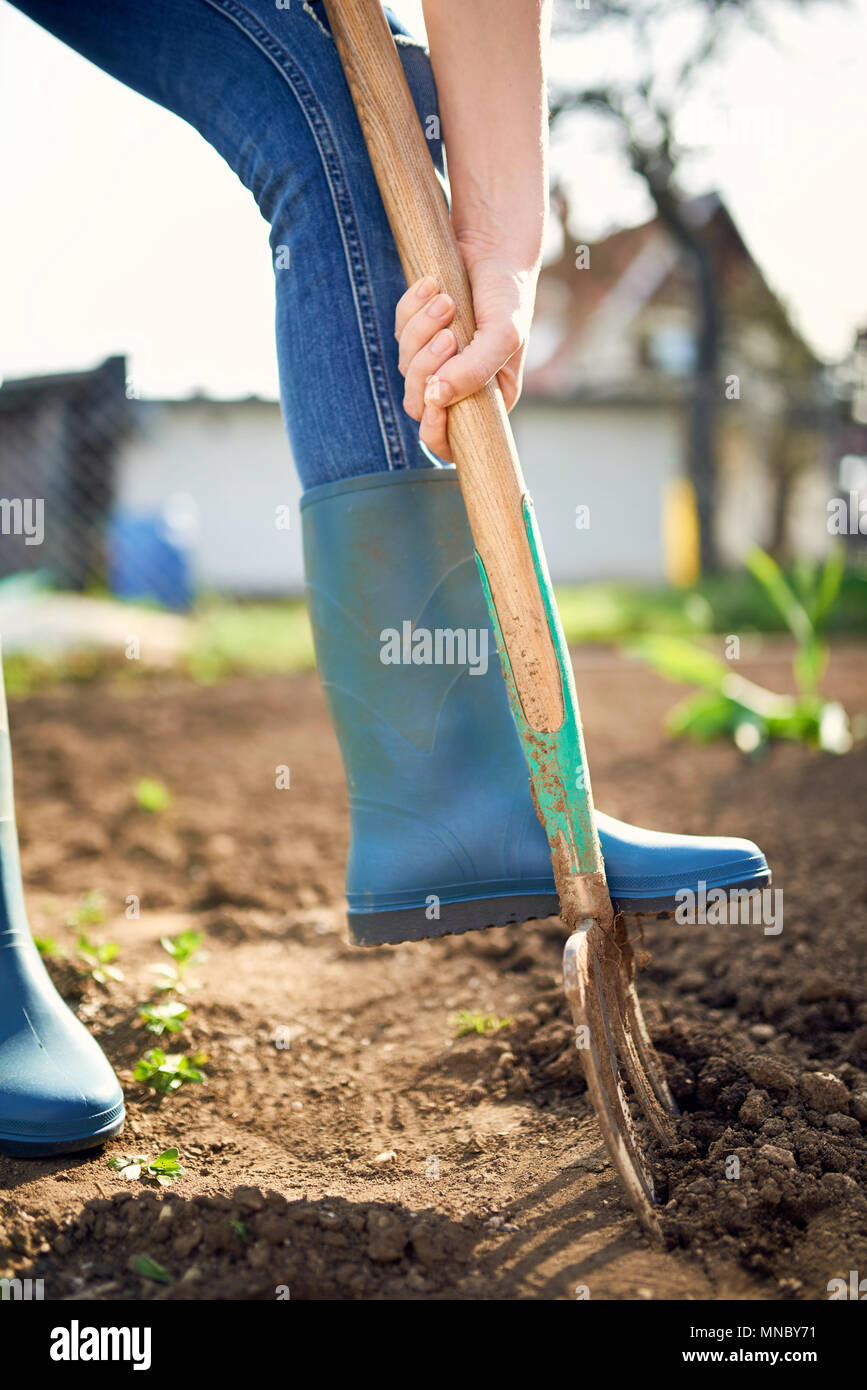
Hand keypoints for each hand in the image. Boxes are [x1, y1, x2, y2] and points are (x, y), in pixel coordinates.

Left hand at [394, 246, 537, 461]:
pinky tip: (431, 285)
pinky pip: (399, 333)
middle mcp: (460, 386)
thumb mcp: (503, 335)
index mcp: (487, 400)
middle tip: (449, 332)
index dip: (435, 431)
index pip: (450, 442)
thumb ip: (473, 372)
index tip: (434, 405)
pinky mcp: (419, 335)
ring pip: (406, 366)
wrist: (493, 246)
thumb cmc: (507, 294)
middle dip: (427, 366)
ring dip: (421, 330)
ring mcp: (437, 362)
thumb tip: (434, 398)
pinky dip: (411, 308)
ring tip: (445, 299)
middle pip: (419, 403)